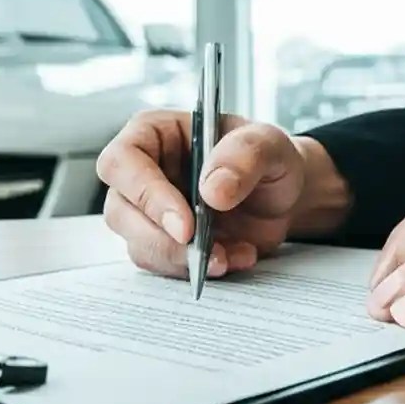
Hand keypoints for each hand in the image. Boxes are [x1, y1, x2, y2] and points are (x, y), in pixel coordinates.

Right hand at [95, 110, 312, 278]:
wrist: (284, 196)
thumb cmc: (268, 158)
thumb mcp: (269, 144)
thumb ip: (245, 156)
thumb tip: (213, 190)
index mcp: (154, 134)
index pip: (122, 162)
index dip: (145, 193)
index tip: (185, 224)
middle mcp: (142, 173)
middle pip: (120, 211)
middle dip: (161, 239)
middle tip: (202, 250)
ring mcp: (150, 212)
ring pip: (139, 245)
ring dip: (182, 260)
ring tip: (228, 254)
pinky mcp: (164, 243)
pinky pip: (165, 266)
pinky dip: (199, 269)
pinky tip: (233, 257)